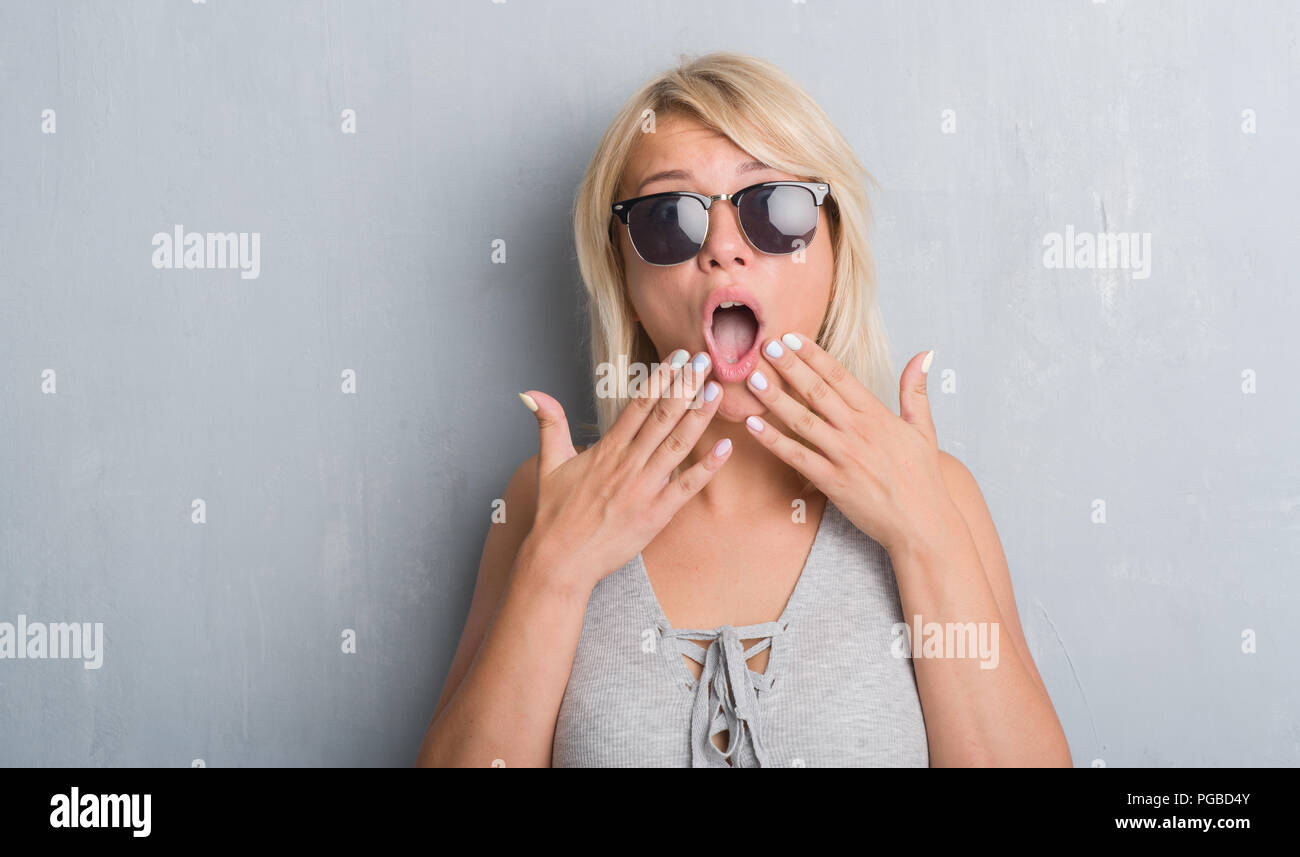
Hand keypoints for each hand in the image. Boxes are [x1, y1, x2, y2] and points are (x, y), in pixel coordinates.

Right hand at [518, 349, 729, 589]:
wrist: (561, 560)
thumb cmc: (555, 514)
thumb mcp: (549, 463)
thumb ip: (549, 423)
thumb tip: (531, 393)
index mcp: (606, 450)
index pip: (639, 406)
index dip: (661, 379)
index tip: (678, 357)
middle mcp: (627, 464)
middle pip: (662, 418)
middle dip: (685, 387)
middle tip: (704, 360)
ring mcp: (644, 489)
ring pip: (677, 445)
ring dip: (699, 416)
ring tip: (716, 391)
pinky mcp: (656, 515)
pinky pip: (687, 486)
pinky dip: (707, 467)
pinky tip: (725, 447)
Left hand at [741, 333, 952, 556]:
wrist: (923, 523)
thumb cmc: (922, 477)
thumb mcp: (924, 428)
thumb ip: (916, 390)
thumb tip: (925, 353)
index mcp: (877, 415)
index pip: (840, 376)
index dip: (814, 355)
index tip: (791, 338)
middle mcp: (858, 431)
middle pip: (817, 392)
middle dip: (789, 367)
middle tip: (765, 347)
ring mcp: (844, 456)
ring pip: (802, 420)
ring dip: (775, 399)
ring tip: (752, 380)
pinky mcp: (833, 482)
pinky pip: (797, 457)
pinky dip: (774, 441)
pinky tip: (754, 425)